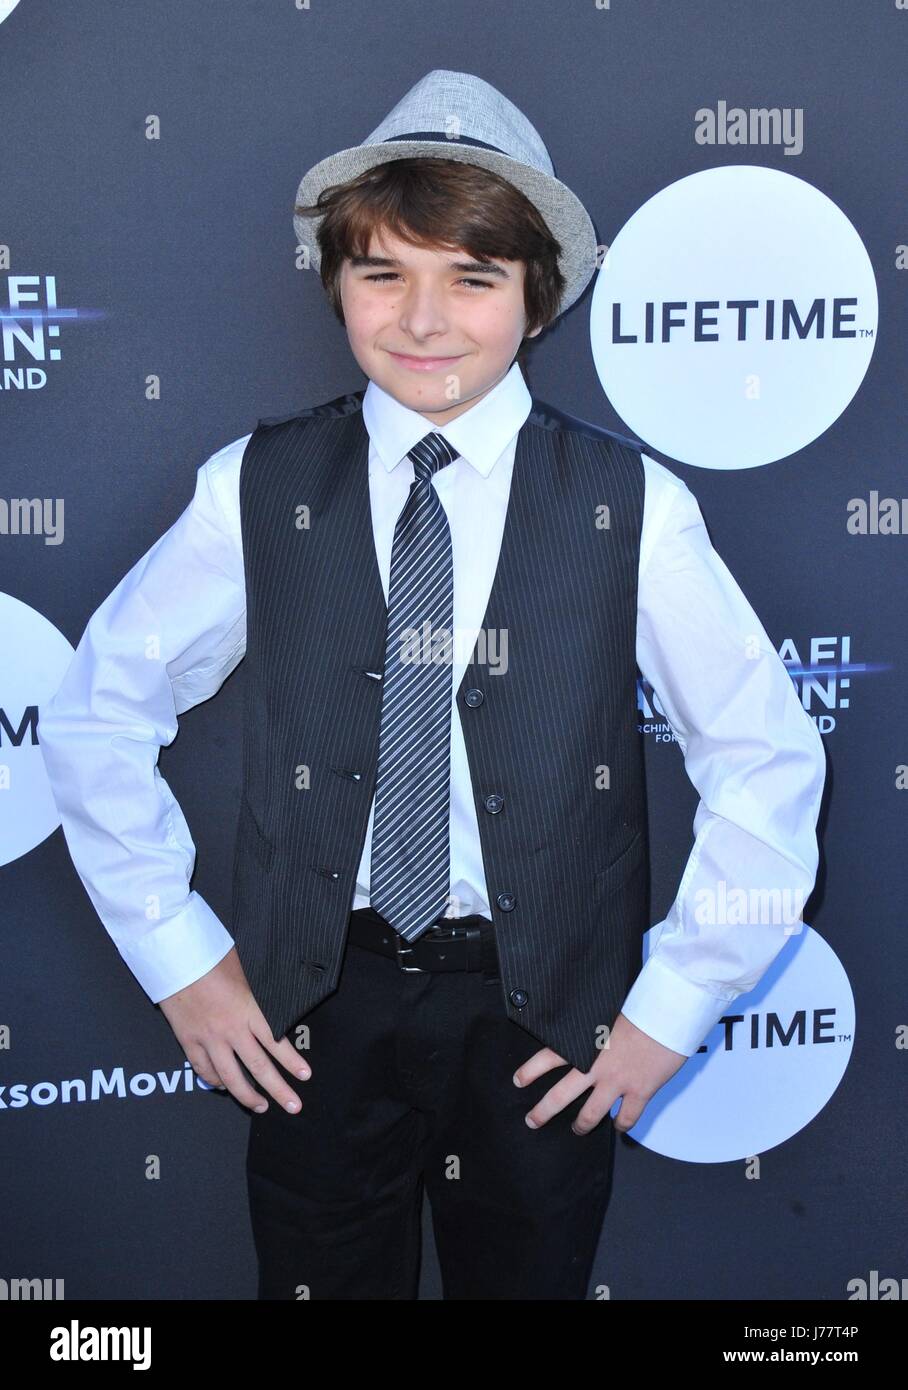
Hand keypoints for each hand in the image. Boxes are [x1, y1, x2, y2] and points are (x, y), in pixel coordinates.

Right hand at [158, 947, 310, 1114]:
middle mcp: (230, 1029)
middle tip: (293, 1106)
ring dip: (247, 1096)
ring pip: (230, 1078)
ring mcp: (208, 1038)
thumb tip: (270, 1006)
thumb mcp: (244, 972)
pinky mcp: (188, 1041)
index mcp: (248, 1009)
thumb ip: (256, 995)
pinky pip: (204, 1070)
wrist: (174, 956)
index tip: (305, 1076)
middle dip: (279, 1090)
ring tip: (261, 1106)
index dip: (292, 1062)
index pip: (276, 1043)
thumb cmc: (210, 957)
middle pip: (259, 1068)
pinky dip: (215, 1082)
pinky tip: (224, 1087)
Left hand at [513, 1011, 687, 1134]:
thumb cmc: (640, 1008)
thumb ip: (593, 1030)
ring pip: (591, 1114)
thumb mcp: (606, 1014)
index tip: (518, 1081)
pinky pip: (627, 1117)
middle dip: (543, 1111)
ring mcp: (617, 1081)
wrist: (666, 1014)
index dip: (530, 1071)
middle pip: (561, 1095)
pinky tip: (619, 1127)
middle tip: (533, 1120)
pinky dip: (622, 1125)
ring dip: (581, 1125)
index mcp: (584, 1043)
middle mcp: (596, 1066)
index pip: (547, 1058)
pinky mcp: (639, 1091)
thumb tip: (586, 1034)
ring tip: (577, 1130)